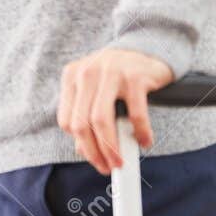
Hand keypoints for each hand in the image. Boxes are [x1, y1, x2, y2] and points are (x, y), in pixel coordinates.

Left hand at [57, 47, 174, 174]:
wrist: (147, 49)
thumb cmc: (118, 76)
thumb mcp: (95, 91)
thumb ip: (87, 117)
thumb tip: (85, 151)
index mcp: (72, 77)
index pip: (67, 120)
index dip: (81, 145)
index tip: (95, 159)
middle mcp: (87, 73)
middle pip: (82, 123)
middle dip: (95, 152)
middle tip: (108, 167)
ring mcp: (110, 73)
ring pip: (102, 121)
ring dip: (112, 148)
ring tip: (121, 161)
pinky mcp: (134, 77)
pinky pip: (135, 114)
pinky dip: (140, 133)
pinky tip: (144, 141)